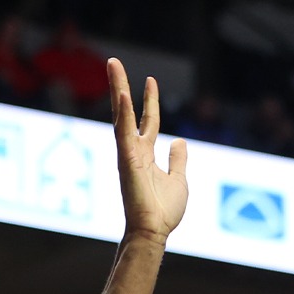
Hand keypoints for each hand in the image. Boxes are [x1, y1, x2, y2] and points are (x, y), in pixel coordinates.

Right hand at [110, 59, 188, 241]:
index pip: (147, 121)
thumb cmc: (163, 211)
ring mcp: (128, 154)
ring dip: (116, 89)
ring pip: (120, 115)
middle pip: (126, 111)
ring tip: (112, 65)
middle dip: (121, 86)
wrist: (154, 232)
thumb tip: (181, 142)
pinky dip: (123, 113)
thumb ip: (178, 160)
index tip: (150, 81)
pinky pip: (123, 133)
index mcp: (145, 154)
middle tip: (113, 62)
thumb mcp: (179, 180)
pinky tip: (122, 94)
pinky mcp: (127, 160)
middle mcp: (133, 150)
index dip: (149, 101)